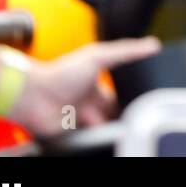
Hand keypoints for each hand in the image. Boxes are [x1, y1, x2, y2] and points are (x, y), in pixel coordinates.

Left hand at [8, 37, 160, 135]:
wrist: (33, 96)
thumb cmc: (59, 73)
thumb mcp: (98, 56)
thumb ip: (126, 51)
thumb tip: (153, 45)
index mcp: (97, 85)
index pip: (121, 95)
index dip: (132, 98)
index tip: (145, 100)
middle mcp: (89, 103)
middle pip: (114, 115)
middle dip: (123, 117)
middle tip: (133, 118)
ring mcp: (80, 120)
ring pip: (104, 129)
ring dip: (111, 129)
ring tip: (118, 127)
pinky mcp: (72, 135)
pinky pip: (91, 141)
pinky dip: (98, 140)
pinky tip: (102, 134)